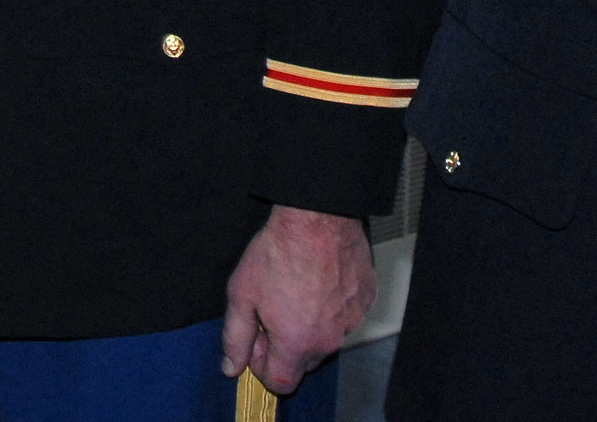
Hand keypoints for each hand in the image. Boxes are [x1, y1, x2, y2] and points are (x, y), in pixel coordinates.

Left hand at [221, 206, 375, 394]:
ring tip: (299, 288)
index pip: (281, 382)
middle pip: (305, 361)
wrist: (315, 214)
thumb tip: (232, 367)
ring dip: (312, 324)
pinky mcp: (365, 298)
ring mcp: (351, 318)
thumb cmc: (280, 249)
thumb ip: (235, 337)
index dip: (262, 365)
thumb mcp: (241, 293)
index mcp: (297, 343)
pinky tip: (320, 279)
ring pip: (327, 337)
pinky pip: (346, 313)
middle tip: (275, 310)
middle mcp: (328, 338)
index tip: (257, 340)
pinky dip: (334, 305)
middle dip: (288, 345)